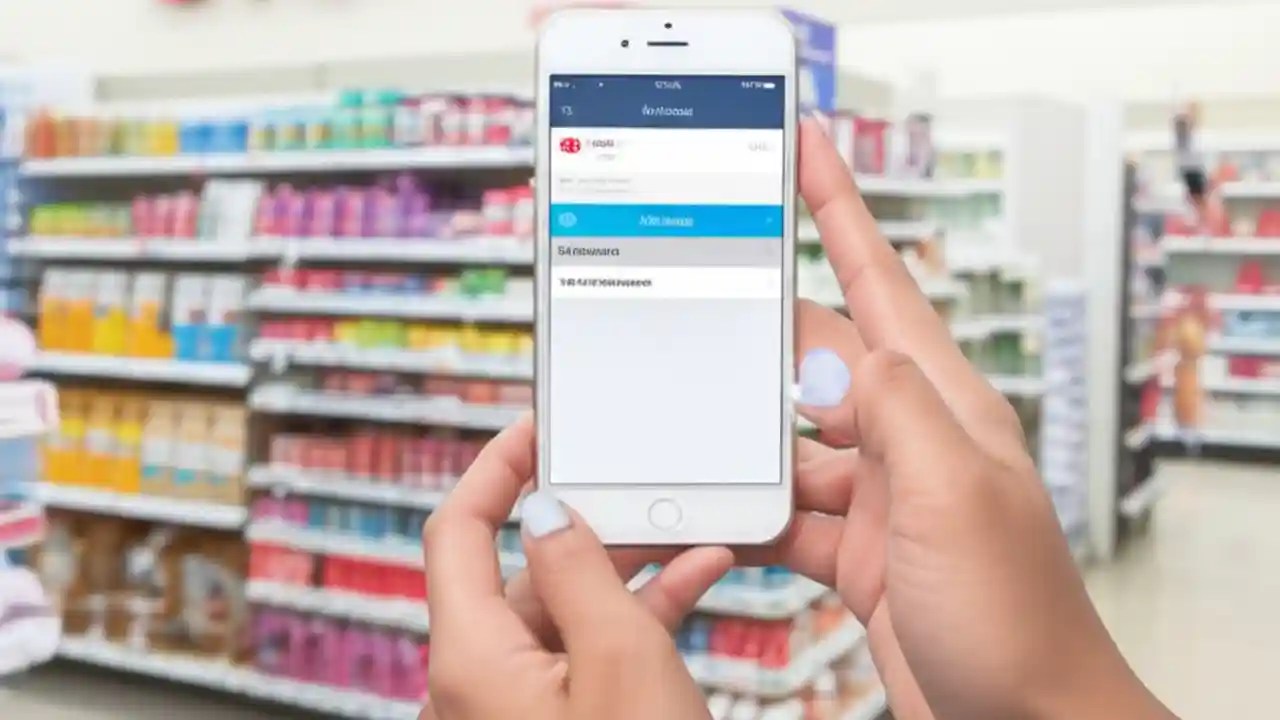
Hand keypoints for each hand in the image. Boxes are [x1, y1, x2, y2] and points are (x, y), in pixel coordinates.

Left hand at [421, 415, 733, 719]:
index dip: (494, 470)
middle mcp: (476, 684)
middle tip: (630, 478)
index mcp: (471, 660)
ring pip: (562, 615)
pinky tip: (688, 581)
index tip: (535, 428)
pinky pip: (582, 655)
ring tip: (685, 531)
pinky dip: (629, 621)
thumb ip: (580, 574)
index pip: (457, 533)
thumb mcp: (623, 660)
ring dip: (624, 574)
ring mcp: (513, 708)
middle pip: (520, 575)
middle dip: (586, 527)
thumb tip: (547, 514)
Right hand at [739, 120, 1176, 718]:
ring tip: (683, 422)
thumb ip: (897, 408)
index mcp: (943, 406)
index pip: (883, 282)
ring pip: (786, 439)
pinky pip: (779, 507)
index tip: (807, 148)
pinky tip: (706, 507)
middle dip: (761, 330)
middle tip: (700, 299)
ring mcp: (877, 496)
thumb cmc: (1014, 619)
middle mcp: (909, 440)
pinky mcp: (850, 549)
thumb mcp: (954, 495)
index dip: (840, 209)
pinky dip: (740, 507)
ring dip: (738, 437)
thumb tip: (845, 348)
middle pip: (817, 357)